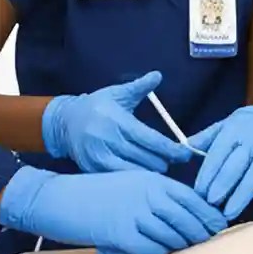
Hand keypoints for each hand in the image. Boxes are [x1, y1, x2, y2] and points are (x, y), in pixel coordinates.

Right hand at [0, 166, 228, 253]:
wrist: (56, 198)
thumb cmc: (94, 194)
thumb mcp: (129, 184)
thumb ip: (154, 195)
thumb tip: (181, 215)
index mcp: (153, 180)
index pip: (193, 199)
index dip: (208, 216)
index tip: (217, 227)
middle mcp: (149, 194)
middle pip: (189, 220)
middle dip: (200, 235)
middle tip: (204, 244)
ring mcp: (136, 213)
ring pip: (173, 237)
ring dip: (179, 247)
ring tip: (181, 252)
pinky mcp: (121, 233)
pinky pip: (152, 249)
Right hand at [41, 71, 188, 174]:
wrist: (65, 122)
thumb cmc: (97, 106)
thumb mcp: (117, 93)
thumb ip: (140, 86)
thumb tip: (158, 75)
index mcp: (119, 122)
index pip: (152, 140)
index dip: (173, 150)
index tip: (187, 153)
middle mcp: (109, 141)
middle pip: (149, 160)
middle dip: (165, 160)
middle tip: (171, 156)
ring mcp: (100, 158)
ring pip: (138, 173)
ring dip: (151, 170)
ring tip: (156, 163)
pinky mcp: (94, 170)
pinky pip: (122, 178)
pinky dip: (135, 177)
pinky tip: (140, 170)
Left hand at [189, 105, 252, 219]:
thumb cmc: (238, 129)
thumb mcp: (218, 129)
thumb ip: (201, 141)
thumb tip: (180, 150)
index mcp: (232, 133)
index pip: (218, 156)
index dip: (208, 175)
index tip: (199, 192)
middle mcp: (250, 141)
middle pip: (236, 166)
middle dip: (223, 186)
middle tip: (211, 204)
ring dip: (243, 194)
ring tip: (230, 212)